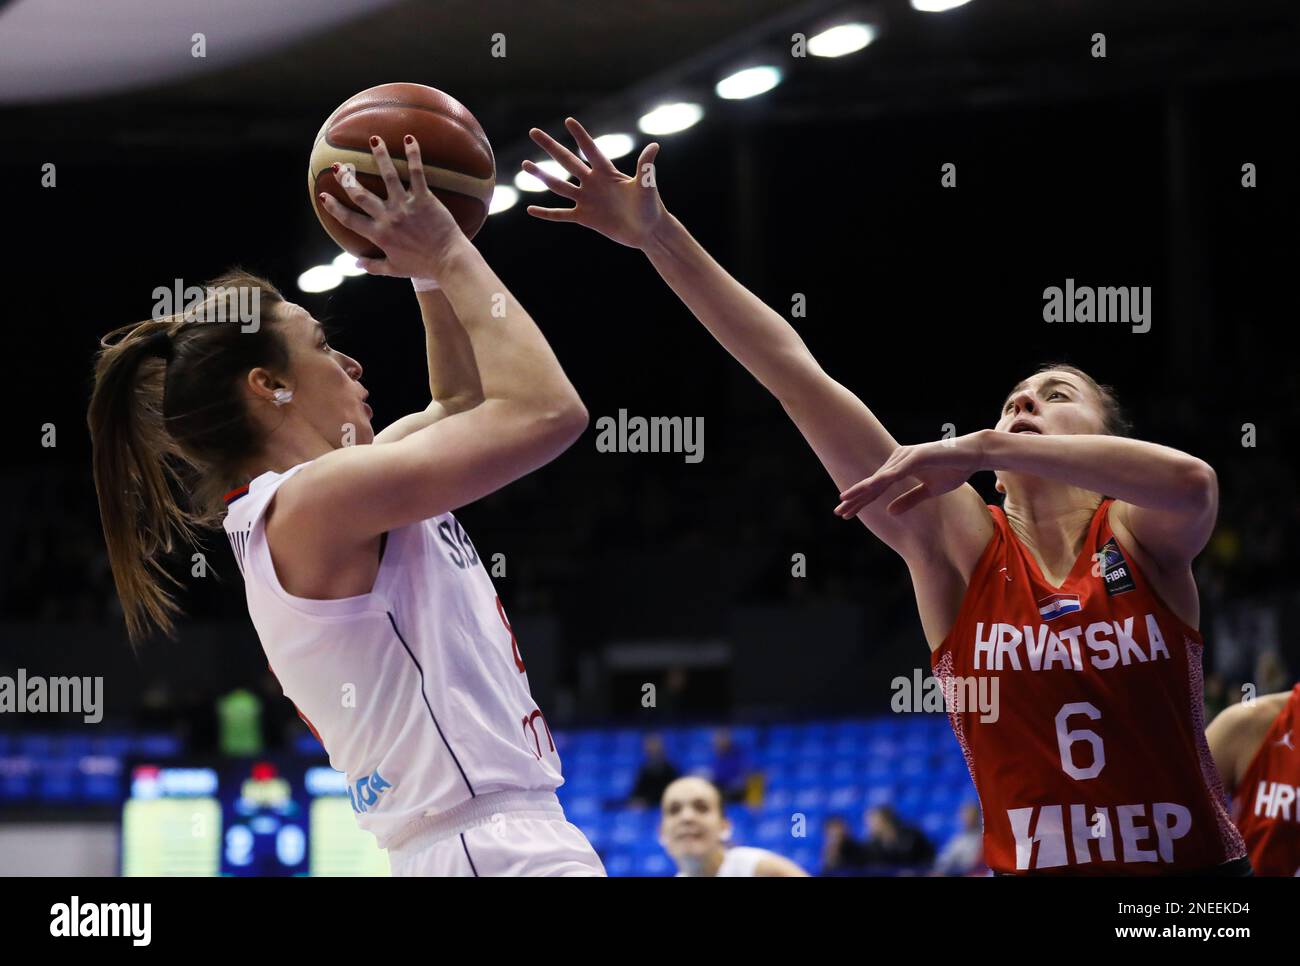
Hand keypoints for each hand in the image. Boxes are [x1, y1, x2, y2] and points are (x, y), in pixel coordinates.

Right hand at [318, 134, 467, 278]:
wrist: (448, 262)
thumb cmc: (423, 266)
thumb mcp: (395, 269)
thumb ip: (374, 266)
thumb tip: (356, 265)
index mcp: (378, 234)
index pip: (349, 219)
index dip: (334, 208)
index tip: (322, 196)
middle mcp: (388, 217)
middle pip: (360, 194)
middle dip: (346, 179)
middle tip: (338, 165)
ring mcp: (405, 206)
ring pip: (388, 176)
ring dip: (380, 156)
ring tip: (374, 139)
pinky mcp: (424, 198)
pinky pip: (416, 173)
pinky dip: (413, 155)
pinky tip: (409, 139)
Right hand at [523, 117, 666, 247]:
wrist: (647, 231)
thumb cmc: (650, 206)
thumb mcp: (646, 185)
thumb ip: (645, 166)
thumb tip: (654, 146)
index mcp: (607, 172)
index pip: (590, 150)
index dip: (580, 136)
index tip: (568, 120)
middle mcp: (593, 183)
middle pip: (567, 161)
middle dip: (550, 147)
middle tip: (533, 132)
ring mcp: (586, 200)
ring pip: (559, 185)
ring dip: (542, 175)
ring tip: (525, 164)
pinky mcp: (584, 218)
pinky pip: (561, 215)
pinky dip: (546, 213)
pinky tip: (531, 209)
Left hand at [834, 431, 988, 517]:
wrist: (974, 454)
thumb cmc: (953, 469)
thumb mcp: (929, 491)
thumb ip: (909, 500)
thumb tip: (889, 512)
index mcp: (900, 467)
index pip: (877, 488)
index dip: (861, 500)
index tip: (846, 513)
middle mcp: (899, 459)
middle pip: (873, 483)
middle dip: (856, 498)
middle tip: (838, 512)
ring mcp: (907, 456)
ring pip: (881, 477)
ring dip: (863, 490)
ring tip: (846, 500)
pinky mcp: (917, 456)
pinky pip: (898, 471)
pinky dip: (884, 480)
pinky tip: (872, 488)